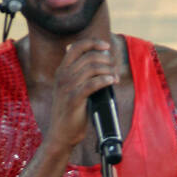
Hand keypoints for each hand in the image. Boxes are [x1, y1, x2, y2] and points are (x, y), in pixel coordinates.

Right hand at [47, 37, 119, 152]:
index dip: (93, 43)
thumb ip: (82, 74)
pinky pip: (92, 84)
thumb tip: (103, 59)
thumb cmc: (71, 111)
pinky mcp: (73, 99)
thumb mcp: (72, 88)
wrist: (61, 134)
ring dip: (108, 70)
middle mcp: (62, 76)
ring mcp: (67, 87)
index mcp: (61, 70)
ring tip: (115, 77)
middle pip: (88, 57)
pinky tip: (111, 81)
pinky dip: (104, 80)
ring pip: (92, 69)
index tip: (106, 46)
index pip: (76, 47)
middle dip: (106, 60)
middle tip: (114, 67)